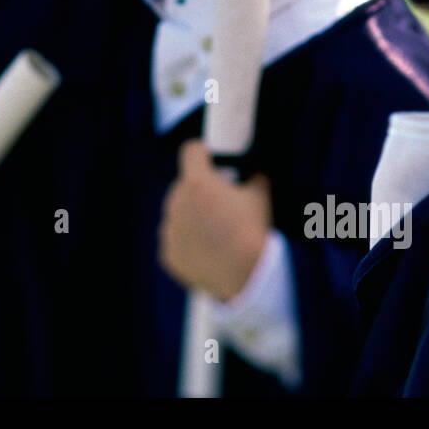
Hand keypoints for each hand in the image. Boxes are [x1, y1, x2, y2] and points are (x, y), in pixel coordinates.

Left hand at [158, 139, 271, 301]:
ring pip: (178, 215)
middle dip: (200, 192)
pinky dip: (188, 244)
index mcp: (196, 182)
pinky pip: (175, 241)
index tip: (211, 160)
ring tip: (217, 235)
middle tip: (222, 207)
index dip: (203, 153)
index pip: (191, 151)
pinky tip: (208, 252)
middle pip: (184, 187)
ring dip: (192, 219)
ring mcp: (169, 230)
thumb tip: (254, 173)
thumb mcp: (260, 196)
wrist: (246, 276)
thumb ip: (254, 177)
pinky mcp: (168, 253)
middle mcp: (176, 202)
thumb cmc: (253, 231)